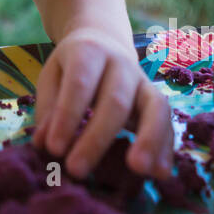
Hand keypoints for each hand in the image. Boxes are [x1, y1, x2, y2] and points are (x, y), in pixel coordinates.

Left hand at [31, 27, 173, 181]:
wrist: (103, 40)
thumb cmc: (71, 66)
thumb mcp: (52, 77)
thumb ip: (48, 109)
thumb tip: (44, 144)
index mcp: (89, 51)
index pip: (80, 83)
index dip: (67, 116)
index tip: (54, 149)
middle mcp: (121, 63)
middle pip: (115, 100)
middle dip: (97, 138)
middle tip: (77, 170)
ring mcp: (145, 81)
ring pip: (154, 108)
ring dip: (149, 140)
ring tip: (139, 170)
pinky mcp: (158, 100)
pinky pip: (169, 123)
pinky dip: (166, 148)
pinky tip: (159, 173)